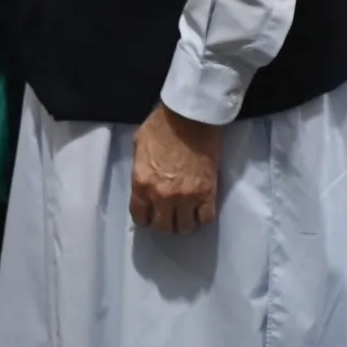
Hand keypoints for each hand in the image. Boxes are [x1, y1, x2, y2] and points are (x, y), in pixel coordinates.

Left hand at [130, 105, 221, 234]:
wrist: (190, 118)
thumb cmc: (160, 127)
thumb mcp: (138, 147)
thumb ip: (140, 171)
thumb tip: (144, 184)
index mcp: (142, 183)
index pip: (140, 216)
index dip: (144, 218)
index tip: (149, 215)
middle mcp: (163, 196)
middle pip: (163, 226)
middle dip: (164, 223)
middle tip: (168, 216)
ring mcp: (187, 197)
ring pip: (185, 228)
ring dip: (184, 224)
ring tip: (185, 216)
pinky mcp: (208, 193)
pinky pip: (206, 219)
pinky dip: (203, 219)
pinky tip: (200, 211)